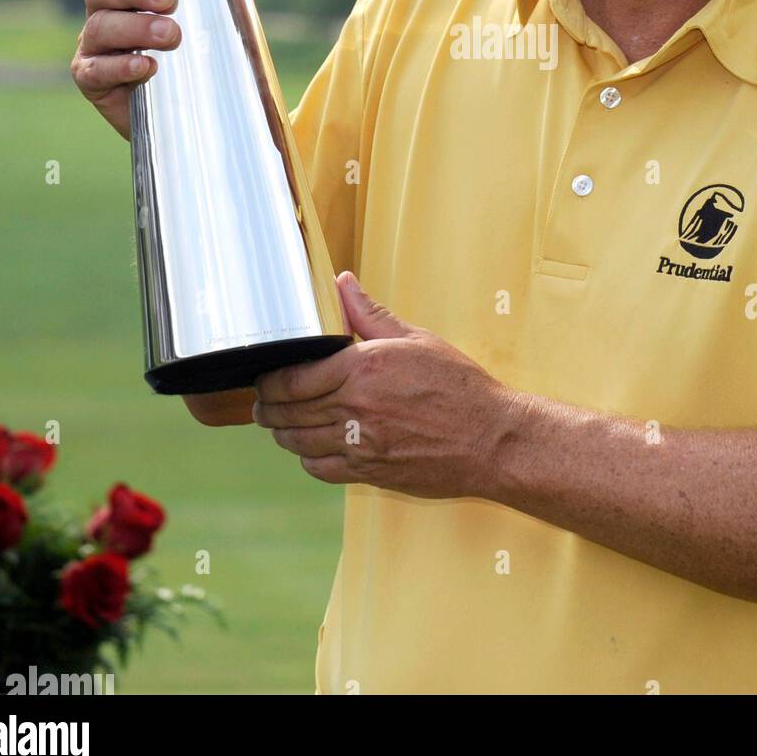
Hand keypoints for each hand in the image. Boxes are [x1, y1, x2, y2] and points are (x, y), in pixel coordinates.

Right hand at [70, 0, 257, 138]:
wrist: (190, 105)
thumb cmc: (194, 42)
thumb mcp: (214, 1)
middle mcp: (103, 8)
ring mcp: (95, 45)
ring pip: (99, 26)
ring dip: (135, 27)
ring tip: (172, 35)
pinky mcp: (94, 80)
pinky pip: (96, 70)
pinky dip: (121, 66)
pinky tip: (147, 66)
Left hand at [252, 273, 521, 498]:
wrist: (491, 438)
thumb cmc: (459, 386)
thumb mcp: (417, 339)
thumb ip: (370, 314)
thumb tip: (343, 283)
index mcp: (363, 368)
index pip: (293, 377)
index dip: (270, 379)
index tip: (266, 376)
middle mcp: (356, 407)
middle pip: (287, 411)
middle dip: (268, 405)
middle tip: (265, 400)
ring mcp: (360, 444)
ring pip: (298, 441)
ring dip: (283, 432)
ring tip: (281, 423)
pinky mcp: (370, 472)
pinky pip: (320, 468)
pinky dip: (308, 458)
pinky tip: (312, 447)